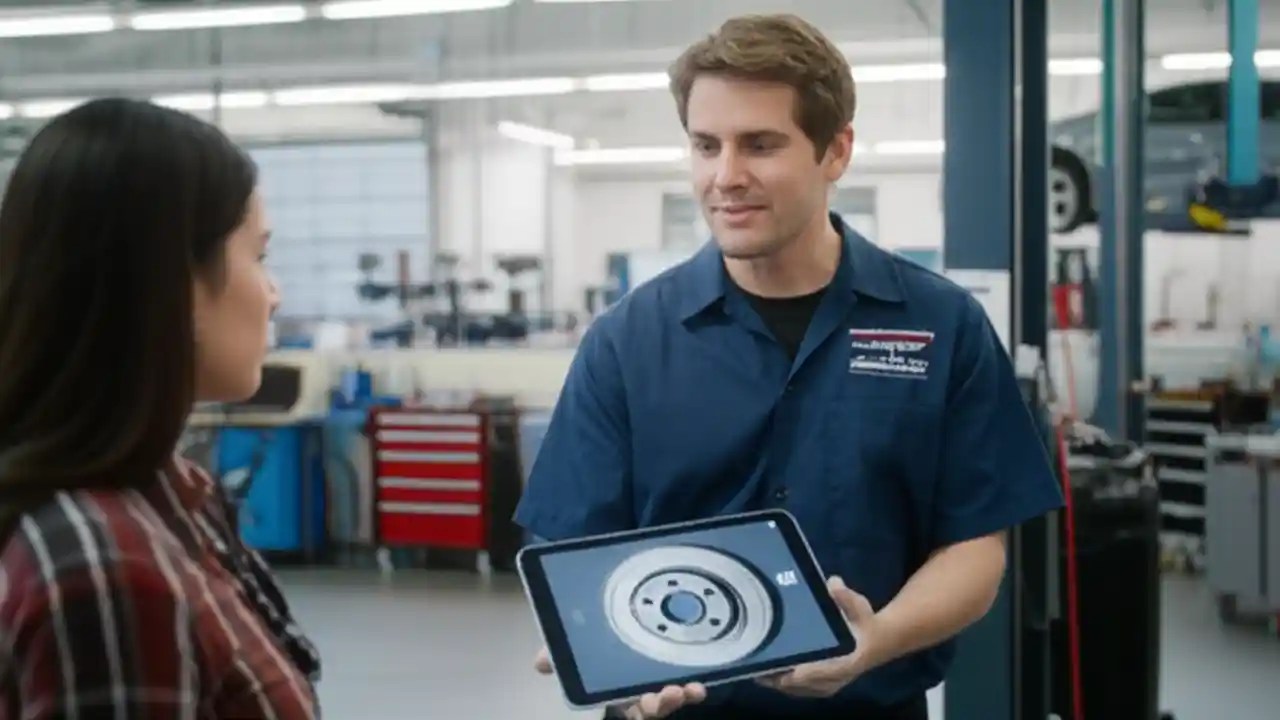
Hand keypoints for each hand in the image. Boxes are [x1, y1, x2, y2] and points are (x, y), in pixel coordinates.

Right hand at [534, 648, 706, 718]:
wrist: (624, 610)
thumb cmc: (594, 638)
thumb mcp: (574, 648)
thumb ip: (557, 655)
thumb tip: (539, 662)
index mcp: (615, 691)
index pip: (627, 709)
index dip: (637, 711)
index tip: (643, 706)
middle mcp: (640, 691)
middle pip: (652, 707)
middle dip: (661, 705)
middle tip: (667, 694)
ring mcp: (661, 678)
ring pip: (672, 696)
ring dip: (680, 695)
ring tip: (689, 689)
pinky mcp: (678, 662)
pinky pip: (687, 679)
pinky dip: (695, 682)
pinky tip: (702, 681)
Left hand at [756, 576, 882, 698]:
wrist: (879, 641)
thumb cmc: (865, 624)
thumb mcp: (859, 606)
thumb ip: (846, 597)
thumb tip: (833, 582)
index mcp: (843, 662)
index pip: (812, 672)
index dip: (790, 670)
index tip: (769, 664)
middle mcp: (833, 679)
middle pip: (796, 683)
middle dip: (773, 673)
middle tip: (751, 659)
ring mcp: (826, 686)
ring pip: (793, 688)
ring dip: (774, 678)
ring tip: (753, 662)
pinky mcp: (821, 687)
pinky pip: (796, 688)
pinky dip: (781, 680)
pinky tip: (765, 667)